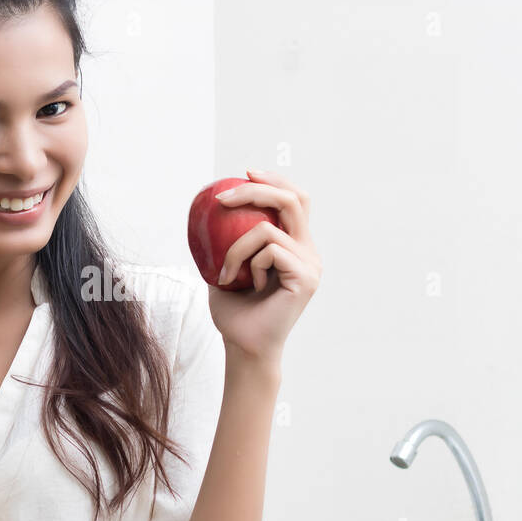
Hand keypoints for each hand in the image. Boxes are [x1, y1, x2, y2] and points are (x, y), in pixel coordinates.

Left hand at [207, 168, 321, 364]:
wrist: (244, 347)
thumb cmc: (234, 313)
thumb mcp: (225, 268)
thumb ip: (227, 241)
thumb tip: (210, 208)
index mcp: (296, 247)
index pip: (295, 200)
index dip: (273, 181)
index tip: (244, 173)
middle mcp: (309, 252)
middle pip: (294, 199)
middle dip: (257, 189)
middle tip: (224, 196)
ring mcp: (311, 264)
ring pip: (270, 228)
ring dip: (236, 246)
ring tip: (225, 273)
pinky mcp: (306, 277)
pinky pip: (269, 250)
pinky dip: (249, 264)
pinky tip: (247, 287)